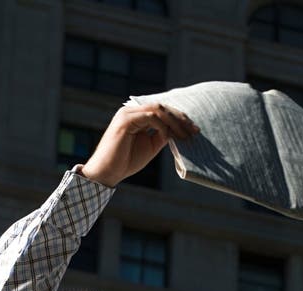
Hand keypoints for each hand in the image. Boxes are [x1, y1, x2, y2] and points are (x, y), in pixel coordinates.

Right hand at [80, 103, 198, 187]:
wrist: (107, 172)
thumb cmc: (125, 161)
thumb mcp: (150, 147)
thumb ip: (162, 136)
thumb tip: (177, 131)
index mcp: (137, 116)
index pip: (161, 110)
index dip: (179, 118)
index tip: (193, 129)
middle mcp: (132, 111)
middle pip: (162, 107)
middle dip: (181, 118)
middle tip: (195, 130)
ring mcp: (128, 114)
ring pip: (158, 109)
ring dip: (175, 122)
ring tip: (186, 135)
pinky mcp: (125, 120)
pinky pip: (150, 117)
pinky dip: (162, 126)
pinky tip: (169, 137)